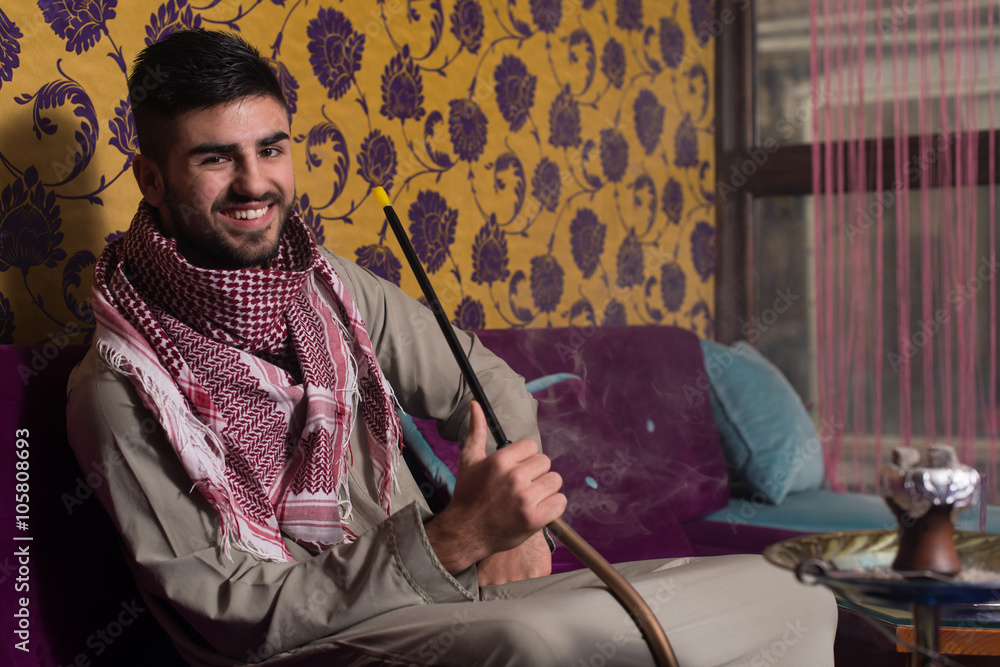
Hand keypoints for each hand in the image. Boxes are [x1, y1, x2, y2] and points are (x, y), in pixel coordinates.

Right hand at [424, 402, 565, 574]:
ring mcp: (525, 499)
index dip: (525, 458)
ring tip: (529, 498)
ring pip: (555, 481)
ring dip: (546, 489)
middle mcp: (514, 477)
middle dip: (536, 473)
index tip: (515, 470)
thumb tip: (476, 404)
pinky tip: (538, 509)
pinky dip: (553, 506)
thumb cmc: (468, 495)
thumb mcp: (469, 460)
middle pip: (545, 462)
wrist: (465, 533)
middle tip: (521, 486)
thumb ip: (477, 430)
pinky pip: (561, 501)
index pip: (532, 446)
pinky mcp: (535, 518)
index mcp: (500, 461)